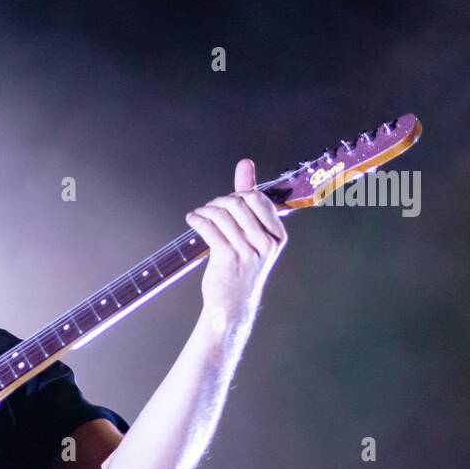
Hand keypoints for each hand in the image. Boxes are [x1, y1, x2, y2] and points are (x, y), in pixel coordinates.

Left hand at [185, 158, 287, 328]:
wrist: (232, 305)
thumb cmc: (242, 267)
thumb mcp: (251, 235)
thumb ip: (249, 199)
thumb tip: (245, 163)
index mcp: (277, 236)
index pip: (257, 199)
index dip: (238, 195)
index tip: (227, 203)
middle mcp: (266, 244)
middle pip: (239, 203)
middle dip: (220, 201)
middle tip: (210, 209)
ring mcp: (248, 252)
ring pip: (222, 215)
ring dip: (205, 211)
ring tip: (199, 215)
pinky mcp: (228, 259)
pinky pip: (209, 228)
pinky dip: (197, 219)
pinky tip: (192, 219)